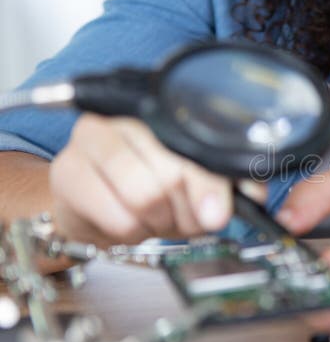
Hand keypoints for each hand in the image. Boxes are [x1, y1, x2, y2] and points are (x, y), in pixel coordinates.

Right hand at [50, 114, 236, 245]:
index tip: (218, 214)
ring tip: (155, 216)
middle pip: (172, 173)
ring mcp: (91, 140)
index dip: (211, 185)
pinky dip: (132, 231)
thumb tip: (249, 195)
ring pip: (145, 196)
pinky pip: (119, 217)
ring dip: (158, 220)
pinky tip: (129, 221)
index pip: (197, 145)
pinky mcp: (68, 172)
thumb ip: (230, 181)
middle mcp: (126, 117)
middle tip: (183, 216)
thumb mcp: (197, 182)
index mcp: (164, 110)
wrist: (95, 206)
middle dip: (186, 209)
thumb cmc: (150, 187)